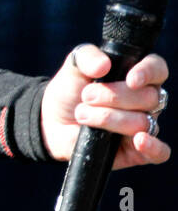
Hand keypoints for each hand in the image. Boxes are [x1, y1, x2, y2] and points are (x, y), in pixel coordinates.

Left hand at [41, 44, 169, 169]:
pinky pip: (160, 153)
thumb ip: (87, 57)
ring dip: (108, 118)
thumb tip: (104, 65)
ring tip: (83, 114)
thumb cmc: (69, 91)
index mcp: (137, 76)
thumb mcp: (73, 68)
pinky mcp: (137, 151)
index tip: (131, 79)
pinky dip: (153, 148)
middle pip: (149, 97)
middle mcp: (145, 102)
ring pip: (143, 122)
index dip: (148, 72)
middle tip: (86, 96)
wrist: (52, 121)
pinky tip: (138, 141)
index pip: (157, 69)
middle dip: (113, 96)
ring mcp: (143, 126)